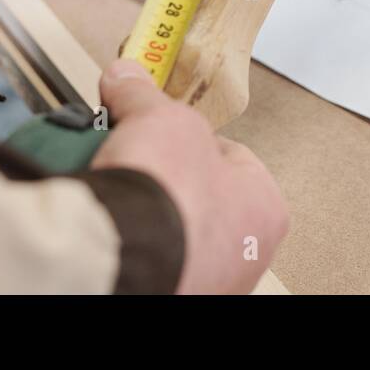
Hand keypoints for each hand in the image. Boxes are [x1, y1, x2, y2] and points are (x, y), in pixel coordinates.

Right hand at [91, 59, 287, 293]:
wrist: (118, 255)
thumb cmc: (165, 196)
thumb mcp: (158, 118)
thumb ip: (142, 95)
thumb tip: (126, 77)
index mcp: (265, 208)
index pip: (231, 156)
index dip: (189, 135)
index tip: (159, 126)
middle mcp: (244, 254)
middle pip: (197, 195)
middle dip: (162, 174)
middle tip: (133, 159)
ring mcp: (206, 281)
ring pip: (169, 229)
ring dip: (142, 206)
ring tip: (113, 187)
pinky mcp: (166, 293)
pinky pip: (145, 256)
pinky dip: (125, 238)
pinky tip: (104, 220)